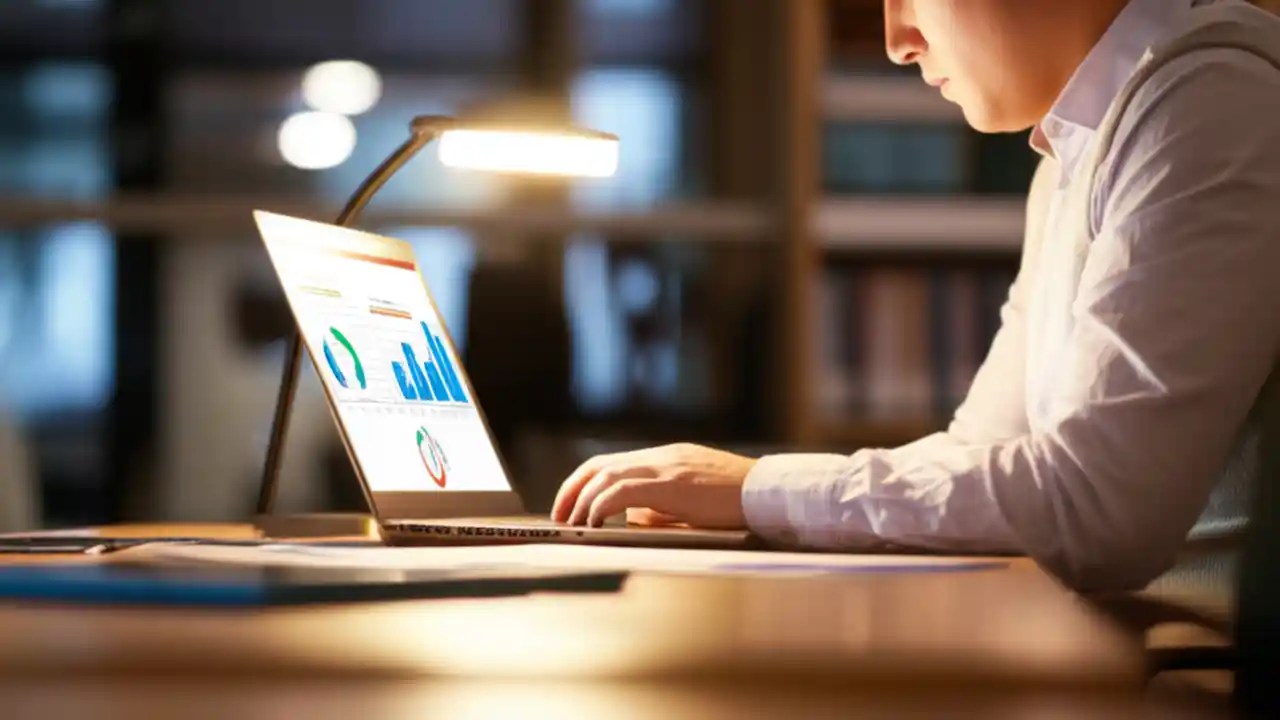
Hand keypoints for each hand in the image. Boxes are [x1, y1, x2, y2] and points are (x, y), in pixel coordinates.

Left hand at [551, 443, 756, 528]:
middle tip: (560, 516)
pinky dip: (601, 506)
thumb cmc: (737, 501)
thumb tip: (632, 519)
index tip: (570, 505)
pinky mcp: (671, 484)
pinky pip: (622, 491)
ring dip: (582, 501)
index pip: (611, 463)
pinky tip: (594, 524)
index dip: (584, 483)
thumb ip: (660, 506)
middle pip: (599, 465)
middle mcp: (660, 456)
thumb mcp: (692, 500)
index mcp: (665, 458)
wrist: (768, 492)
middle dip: (572, 490)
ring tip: (572, 524)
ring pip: (606, 475)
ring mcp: (665, 466)